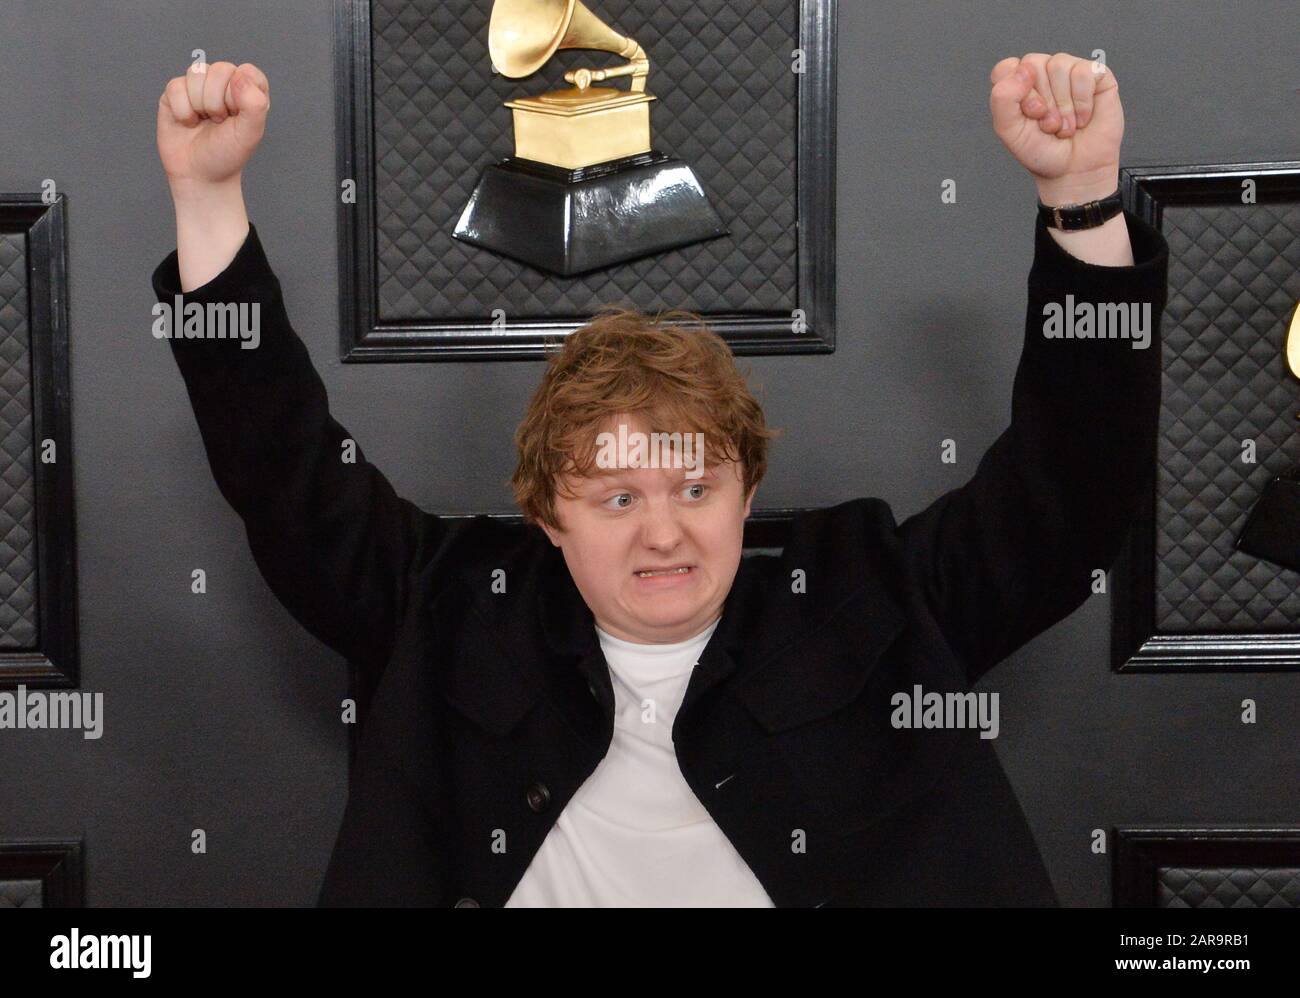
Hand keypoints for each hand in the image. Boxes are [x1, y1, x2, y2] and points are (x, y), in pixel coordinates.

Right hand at [157, 60, 269, 188]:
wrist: (200, 174)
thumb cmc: (227, 154)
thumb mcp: (250, 134)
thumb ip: (254, 104)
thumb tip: (239, 76)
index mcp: (248, 90)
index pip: (247, 72)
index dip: (241, 94)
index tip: (237, 116)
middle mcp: (224, 83)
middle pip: (220, 69)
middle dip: (219, 102)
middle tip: (219, 122)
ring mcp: (198, 85)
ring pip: (196, 73)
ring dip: (200, 106)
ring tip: (204, 121)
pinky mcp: (175, 92)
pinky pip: (175, 87)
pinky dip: (183, 111)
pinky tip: (188, 122)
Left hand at [988, 52, 1122, 204]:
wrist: (1074, 170)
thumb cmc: (1042, 151)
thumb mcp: (1010, 131)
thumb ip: (1003, 99)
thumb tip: (1024, 69)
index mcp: (1018, 85)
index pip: (1007, 68)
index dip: (1016, 93)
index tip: (1027, 115)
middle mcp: (1042, 73)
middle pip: (1033, 64)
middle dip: (1042, 103)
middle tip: (1048, 125)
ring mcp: (1069, 71)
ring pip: (1059, 65)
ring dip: (1063, 105)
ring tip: (1065, 124)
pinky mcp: (1095, 74)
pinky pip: (1085, 73)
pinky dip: (1082, 102)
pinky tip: (1083, 118)